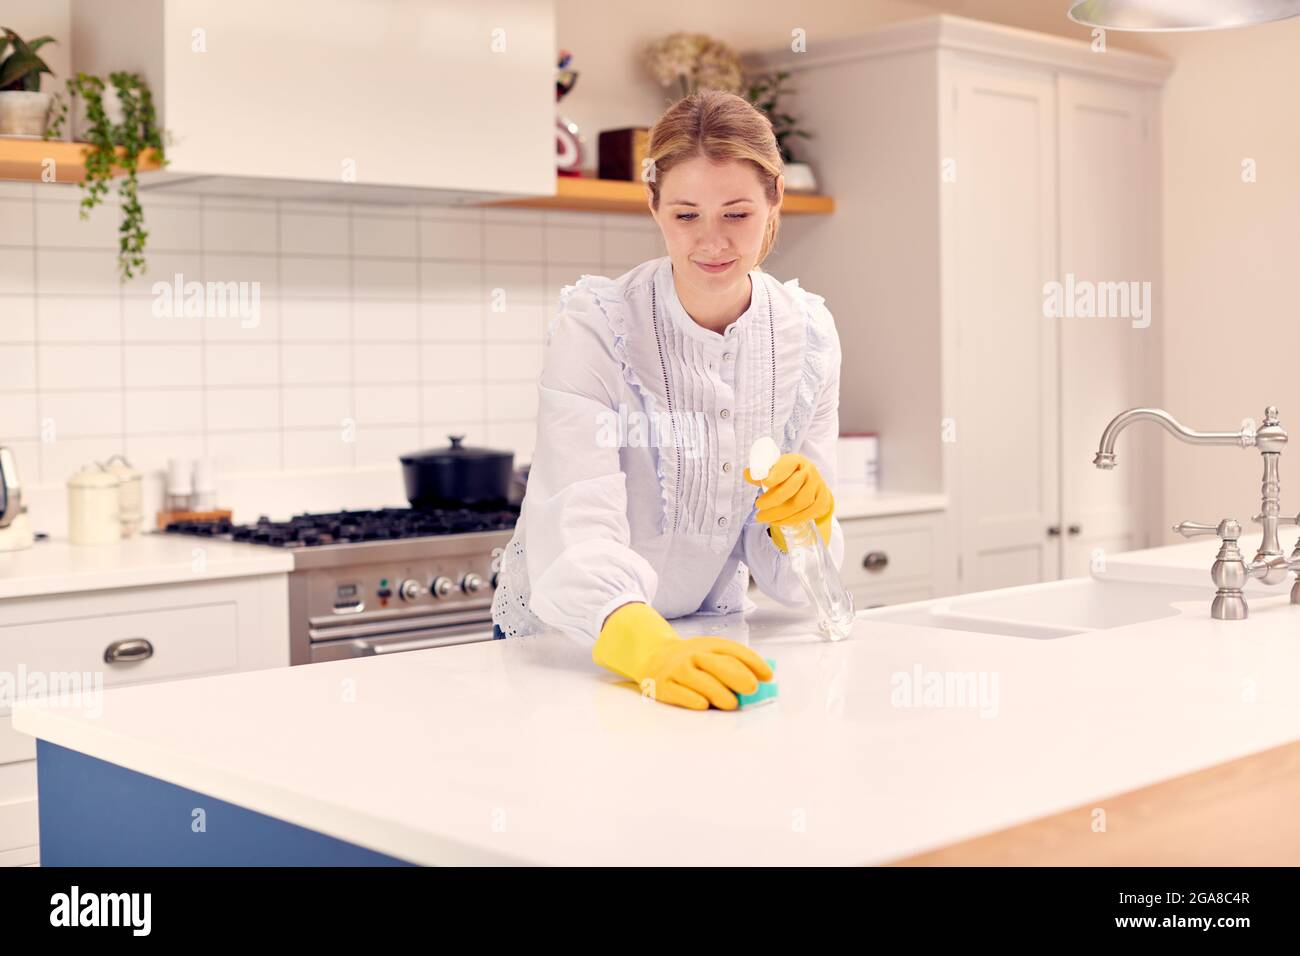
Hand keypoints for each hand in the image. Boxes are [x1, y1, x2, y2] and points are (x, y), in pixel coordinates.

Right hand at [592, 602, 772, 710]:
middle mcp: (692, 655)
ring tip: (731, 704)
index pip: (733, 650)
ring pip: (700, 681)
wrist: (651, 655)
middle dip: (737, 676)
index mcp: (708, 646)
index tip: (767, 675)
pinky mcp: (663, 686)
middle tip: (751, 689)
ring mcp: (676, 670)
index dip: (752, 662)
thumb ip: (733, 664)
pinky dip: (692, 700)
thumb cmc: (691, 660)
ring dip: (719, 693)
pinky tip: (704, 705)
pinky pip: (679, 693)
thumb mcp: (710, 653)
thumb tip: (762, 682)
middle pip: (717, 664)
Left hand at [743, 452, 833, 551]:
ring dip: (780, 513)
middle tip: (758, 506)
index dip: (776, 474)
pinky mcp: (822, 501)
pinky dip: (791, 519)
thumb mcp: (776, 471)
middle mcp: (809, 472)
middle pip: (792, 487)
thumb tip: (747, 473)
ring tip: (764, 518)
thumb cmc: (789, 477)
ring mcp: (818, 486)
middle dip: (773, 499)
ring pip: (800, 502)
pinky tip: (777, 522)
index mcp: (796, 460)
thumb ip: (761, 474)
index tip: (764, 482)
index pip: (787, 465)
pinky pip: (808, 513)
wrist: (813, 485)